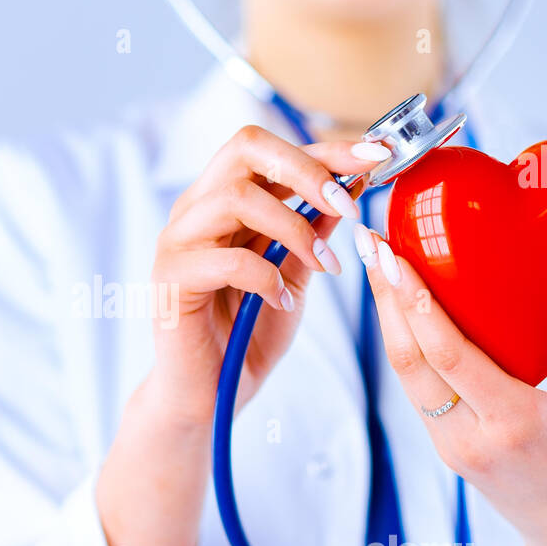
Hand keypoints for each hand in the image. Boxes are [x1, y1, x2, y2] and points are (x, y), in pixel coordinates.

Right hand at [148, 125, 386, 426]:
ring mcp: (177, 240)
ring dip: (294, 229)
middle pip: (246, 149)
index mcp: (223, 200)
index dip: (325, 148)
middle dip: (307, 170)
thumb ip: (314, 232)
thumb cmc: (247, 336)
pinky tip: (282, 300)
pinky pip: (225, 259)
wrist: (208, 397)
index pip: (272, 150)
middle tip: (349, 206)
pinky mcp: (170, 278)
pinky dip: (266, 278)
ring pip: (236, 198)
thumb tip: (353, 185)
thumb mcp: (296, 276)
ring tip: (325, 266)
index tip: (377, 155)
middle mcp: (195, 209)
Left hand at [354, 226, 546, 545]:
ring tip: (374, 264)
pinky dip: (402, 345)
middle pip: (409, 361)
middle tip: (370, 243)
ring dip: (385, 319)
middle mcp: (471, 437)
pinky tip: (396, 306)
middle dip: (385, 299)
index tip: (394, 255)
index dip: (415, 304)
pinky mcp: (442, 448)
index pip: (449, 356)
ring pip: (403, 376)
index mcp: (515, 422)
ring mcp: (449, 447)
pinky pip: (415, 389)